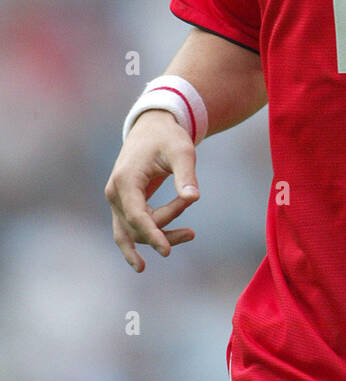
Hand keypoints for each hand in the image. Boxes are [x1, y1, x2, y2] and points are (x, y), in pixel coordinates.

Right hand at [104, 110, 199, 270]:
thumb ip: (186, 174)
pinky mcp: (124, 204)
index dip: (152, 235)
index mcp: (125, 180)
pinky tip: (166, 245)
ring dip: (158, 237)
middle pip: (137, 226)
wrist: (152, 128)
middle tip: (192, 231)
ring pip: (133, 232)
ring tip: (190, 235)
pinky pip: (132, 228)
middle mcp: (115, 193)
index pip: (137, 216)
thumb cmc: (168, 138)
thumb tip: (194, 197)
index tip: (167, 252)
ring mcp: (117, 200)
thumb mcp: (182, 151)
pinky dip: (148, 236)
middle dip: (165, 230)